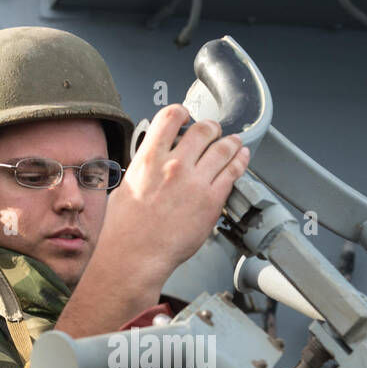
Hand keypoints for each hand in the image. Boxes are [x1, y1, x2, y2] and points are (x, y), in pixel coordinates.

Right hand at [94, 104, 249, 289]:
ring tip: (234, 142)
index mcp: (150, 158)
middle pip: (203, 130)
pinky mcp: (211, 200)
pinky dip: (240, 161)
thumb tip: (153, 162)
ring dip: (231, 141)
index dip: (182, 112)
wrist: (135, 254)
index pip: (170, 117)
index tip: (186, 116)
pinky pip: (233, 173)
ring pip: (223, 148)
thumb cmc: (125, 229)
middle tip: (213, 130)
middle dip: (211, 127)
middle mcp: (174, 165)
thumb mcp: (127, 185)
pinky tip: (241, 158)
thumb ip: (145, 168)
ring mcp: (195, 182)